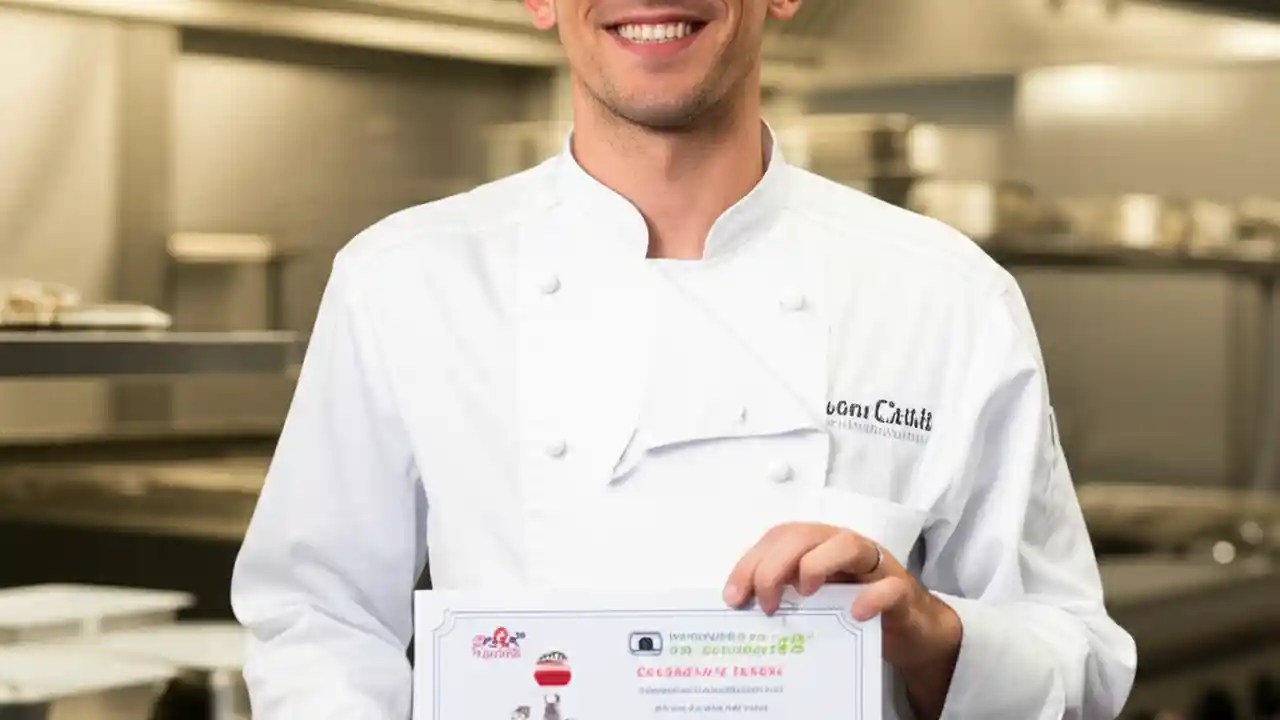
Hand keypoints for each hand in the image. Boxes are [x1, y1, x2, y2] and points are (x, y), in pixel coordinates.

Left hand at [722, 522, 962, 718]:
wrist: (911, 630)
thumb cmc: (855, 610)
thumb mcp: (813, 602)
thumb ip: (783, 596)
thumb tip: (740, 606)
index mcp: (818, 545)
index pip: (778, 538)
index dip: (750, 562)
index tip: (733, 597)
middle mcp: (844, 546)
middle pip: (804, 535)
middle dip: (774, 566)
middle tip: (765, 604)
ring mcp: (876, 566)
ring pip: (847, 544)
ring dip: (817, 565)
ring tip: (804, 594)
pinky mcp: (903, 591)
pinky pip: (889, 587)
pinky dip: (871, 597)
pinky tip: (855, 614)